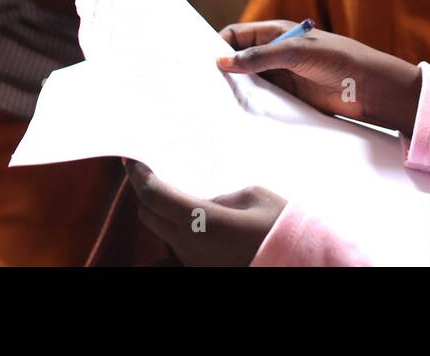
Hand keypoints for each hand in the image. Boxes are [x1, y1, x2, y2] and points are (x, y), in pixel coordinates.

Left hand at [125, 160, 284, 265]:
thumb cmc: (282, 226)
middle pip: (149, 215)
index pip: (154, 195)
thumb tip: (205, 200)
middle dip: (145, 192)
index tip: (130, 158)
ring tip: (173, 193)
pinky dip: (172, 234)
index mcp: (201, 221)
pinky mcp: (201, 271)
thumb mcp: (253, 197)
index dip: (138, 175)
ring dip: (160, 212)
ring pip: (161, 233)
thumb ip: (221, 196)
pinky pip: (174, 251)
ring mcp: (193, 263)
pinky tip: (182, 224)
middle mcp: (189, 246)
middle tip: (151, 172)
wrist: (299, 261)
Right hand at [218, 20, 422, 133]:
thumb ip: (259, 58)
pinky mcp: (289, 98)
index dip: (218, 45)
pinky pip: (262, 100)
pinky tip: (236, 114)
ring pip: (248, 81)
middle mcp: (275, 53)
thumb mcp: (296, 53)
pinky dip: (249, 105)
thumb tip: (221, 62)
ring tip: (211, 102)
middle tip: (199, 85)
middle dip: (221, 69)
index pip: (236, 35)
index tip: (200, 62)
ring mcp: (282, 76)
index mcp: (276, 33)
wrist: (370, 88)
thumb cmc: (338, 59)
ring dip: (234, 89)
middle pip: (239, 59)